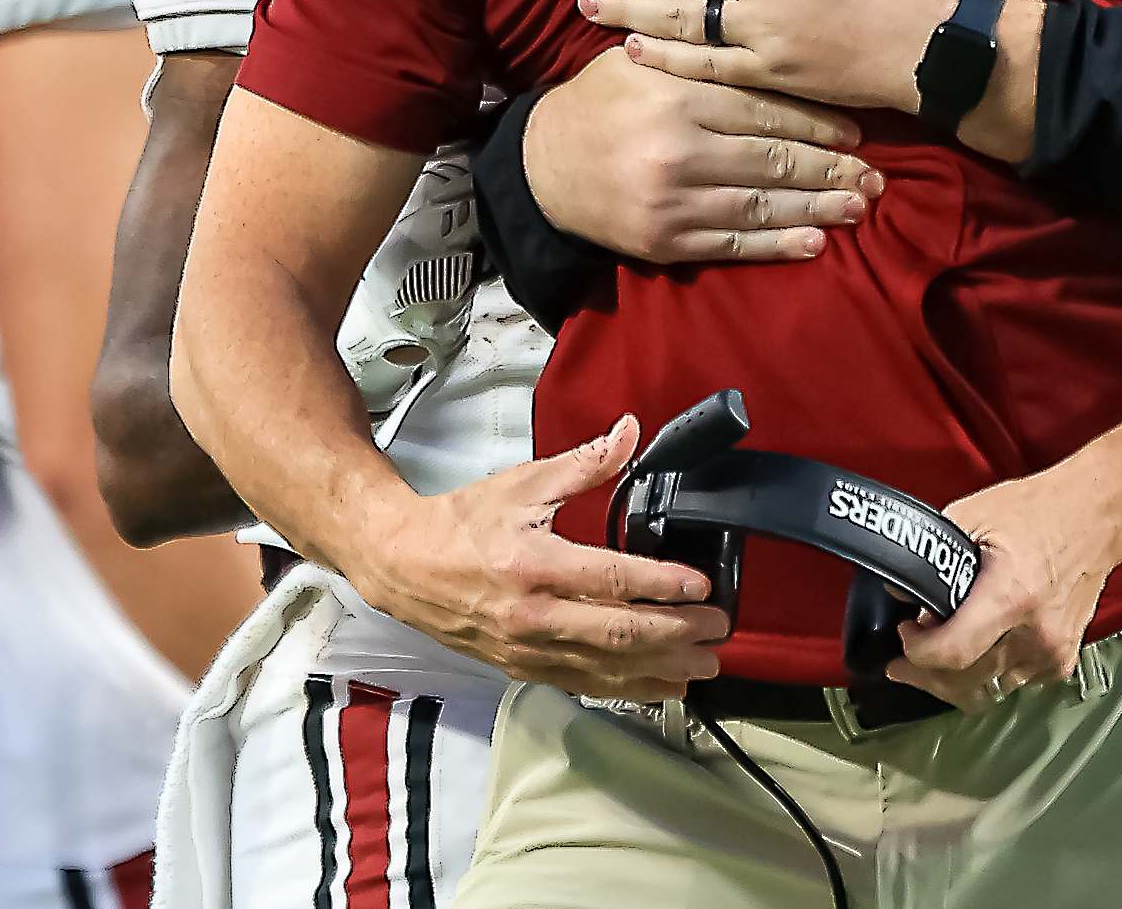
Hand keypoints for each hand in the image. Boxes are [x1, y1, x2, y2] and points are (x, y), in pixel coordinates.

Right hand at [339, 420, 732, 702]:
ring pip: (608, 669)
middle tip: (718, 629)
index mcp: (534, 563)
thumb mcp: (522, 483)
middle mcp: (534, 614)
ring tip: (705, 665)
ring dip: (663, 670)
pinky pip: (585, 684)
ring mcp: (528, 649)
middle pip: (620, 634)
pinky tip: (662, 686)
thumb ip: (584, 464)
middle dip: (678, 634)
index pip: (613, 579)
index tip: (701, 586)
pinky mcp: (523, 669)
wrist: (403, 566)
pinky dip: (628, 689)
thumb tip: (631, 432)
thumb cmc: (461, 523)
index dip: (664, 585)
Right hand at [524, 40, 879, 265]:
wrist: (541, 169)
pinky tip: (815, 243)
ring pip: (764, 204)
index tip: (857, 131)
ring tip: (860, 207)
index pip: (766, 109)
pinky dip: (779, 246)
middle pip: (776, 158)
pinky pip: (735, 246)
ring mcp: (673, 201)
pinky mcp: (666, 242)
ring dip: (820, 208)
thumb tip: (771, 46)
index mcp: (676, 94)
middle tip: (877, 175)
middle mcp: (678, 148)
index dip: (819, 122)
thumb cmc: (599, 104)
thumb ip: (699, 59)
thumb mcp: (640, 63)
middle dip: (834, 169)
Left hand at [880, 467, 1121, 711]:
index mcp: (1011, 595)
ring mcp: (1052, 652)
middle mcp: (1036, 633)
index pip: (953, 652)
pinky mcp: (1062, 661)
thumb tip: (900, 591)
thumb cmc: (1038, 512)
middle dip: (924, 674)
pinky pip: (1013, 684)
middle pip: (966, 682)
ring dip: (954, 682)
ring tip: (931, 662)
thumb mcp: (971, 516)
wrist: (1096, 518)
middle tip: (902, 662)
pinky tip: (972, 655)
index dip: (917, 652)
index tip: (905, 634)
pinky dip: (987, 675)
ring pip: (988, 691)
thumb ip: (932, 556)